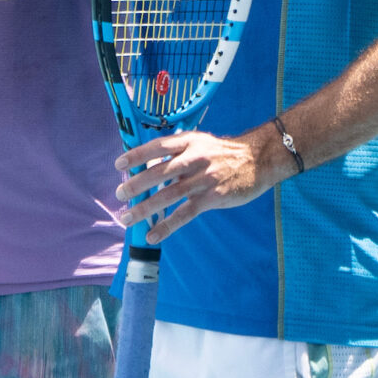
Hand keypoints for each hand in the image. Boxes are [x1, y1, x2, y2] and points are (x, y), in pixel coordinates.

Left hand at [115, 125, 284, 239]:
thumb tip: (146, 167)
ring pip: (169, 194)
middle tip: (120, 194)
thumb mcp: (200, 143)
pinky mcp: (213, 198)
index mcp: (189, 141)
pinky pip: (185, 214)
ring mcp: (204, 179)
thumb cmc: (222, 153)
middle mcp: (195, 158)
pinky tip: (152, 235)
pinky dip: (167, 226)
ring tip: (128, 218)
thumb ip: (175, 153)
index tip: (119, 164)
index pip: (158, 146)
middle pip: (160, 171)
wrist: (258, 160)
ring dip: (145, 208)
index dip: (137, 154)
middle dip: (136, 184)